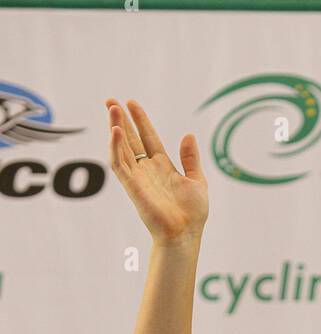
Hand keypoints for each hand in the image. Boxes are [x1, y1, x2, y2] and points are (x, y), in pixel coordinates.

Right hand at [106, 97, 208, 242]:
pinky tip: (116, 132)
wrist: (184, 233)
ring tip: (112, 108)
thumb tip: (188, 135)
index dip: (140, 120)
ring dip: (116, 128)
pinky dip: (116, 147)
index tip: (132, 103)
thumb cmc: (192, 214)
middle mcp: (147, 170)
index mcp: (162, 167)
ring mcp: (138, 177)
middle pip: (130, 139)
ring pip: (121, 148)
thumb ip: (190, 159)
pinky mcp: (132, 186)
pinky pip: (120, 164)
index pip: (148, 138)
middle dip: (120, 119)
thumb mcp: (197, 180)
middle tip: (110, 100)